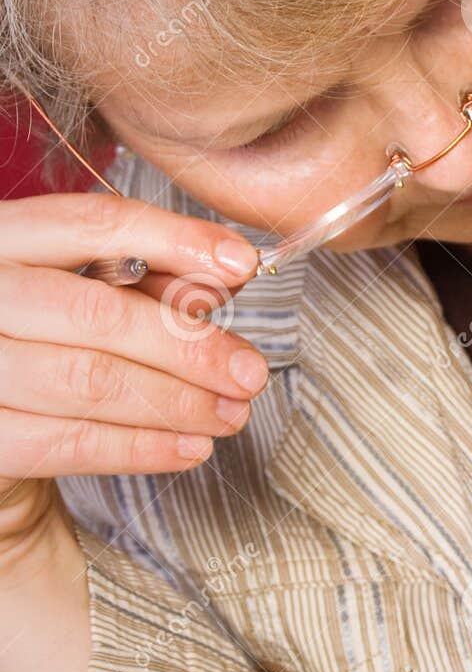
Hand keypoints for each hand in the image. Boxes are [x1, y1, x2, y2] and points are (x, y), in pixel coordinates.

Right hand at [0, 190, 265, 558]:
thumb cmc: (47, 351)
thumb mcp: (97, 299)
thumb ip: (154, 280)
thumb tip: (229, 270)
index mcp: (2, 241)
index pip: (89, 225)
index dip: (173, 241)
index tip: (240, 263)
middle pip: (96, 312)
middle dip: (187, 345)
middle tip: (248, 371)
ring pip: (89, 380)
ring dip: (177, 401)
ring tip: (230, 413)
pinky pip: (70, 442)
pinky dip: (142, 446)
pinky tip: (191, 447)